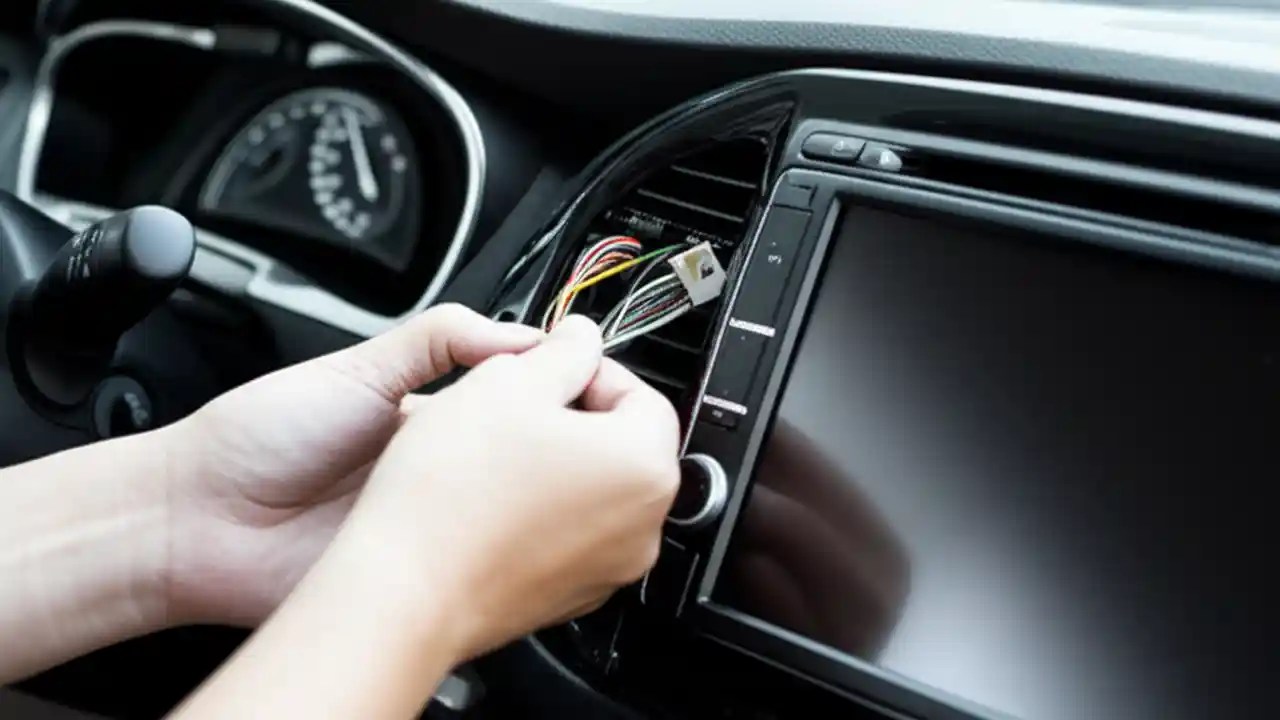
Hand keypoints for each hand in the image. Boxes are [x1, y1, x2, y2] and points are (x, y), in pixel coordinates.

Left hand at [164, 304, 541, 625]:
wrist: (198, 517)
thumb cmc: (259, 437)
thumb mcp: (358, 367)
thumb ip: (438, 340)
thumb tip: (521, 332)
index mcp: (435, 419)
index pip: (520, 403)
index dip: (558, 394)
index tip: (591, 384)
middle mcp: (441, 474)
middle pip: (526, 463)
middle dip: (555, 452)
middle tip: (575, 439)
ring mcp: (432, 528)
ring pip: (506, 519)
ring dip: (525, 506)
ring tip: (533, 486)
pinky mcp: (417, 575)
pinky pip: (470, 566)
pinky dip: (490, 557)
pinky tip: (494, 540)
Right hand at [335, 316, 681, 659]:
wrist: (404, 591)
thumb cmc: (453, 493)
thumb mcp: (507, 382)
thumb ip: (560, 351)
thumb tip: (581, 339)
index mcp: (643, 466)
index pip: (641, 394)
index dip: (589, 369)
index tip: (549, 366)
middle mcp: (641, 526)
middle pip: (622, 445)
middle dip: (572, 416)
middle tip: (516, 406)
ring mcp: (607, 568)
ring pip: (594, 490)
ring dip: (555, 462)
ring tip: (495, 452)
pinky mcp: (569, 595)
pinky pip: (568, 534)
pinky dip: (540, 510)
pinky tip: (490, 499)